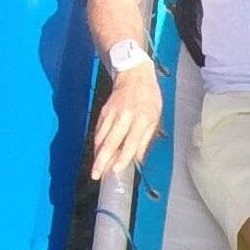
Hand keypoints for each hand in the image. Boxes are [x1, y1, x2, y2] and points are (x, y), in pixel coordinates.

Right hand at [88, 65, 160, 179]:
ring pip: (101, 137)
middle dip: (102, 160)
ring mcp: (112, 114)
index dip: (122, 158)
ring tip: (95, 169)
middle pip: (111, 142)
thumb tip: (137, 160)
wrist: (134, 74)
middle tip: (96, 175)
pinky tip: (96, 154)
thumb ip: (145, 140)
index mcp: (142, 118)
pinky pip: (98, 130)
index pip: (130, 142)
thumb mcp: (155, 118)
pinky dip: (96, 144)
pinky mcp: (104, 111)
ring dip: (97, 155)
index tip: (115, 170)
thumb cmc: (148, 98)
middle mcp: (125, 116)